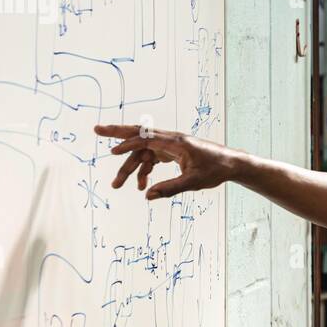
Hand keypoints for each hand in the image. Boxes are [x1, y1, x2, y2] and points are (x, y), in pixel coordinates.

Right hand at [95, 124, 233, 199]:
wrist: (231, 164)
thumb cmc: (215, 170)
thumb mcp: (193, 182)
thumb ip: (170, 189)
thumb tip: (148, 196)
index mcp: (175, 141)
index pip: (145, 138)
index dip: (128, 144)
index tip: (112, 152)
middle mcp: (170, 140)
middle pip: (138, 134)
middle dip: (116, 133)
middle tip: (96, 130)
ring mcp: (170, 146)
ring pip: (143, 153)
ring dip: (131, 168)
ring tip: (117, 185)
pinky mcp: (173, 153)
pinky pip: (152, 159)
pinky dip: (145, 171)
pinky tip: (142, 186)